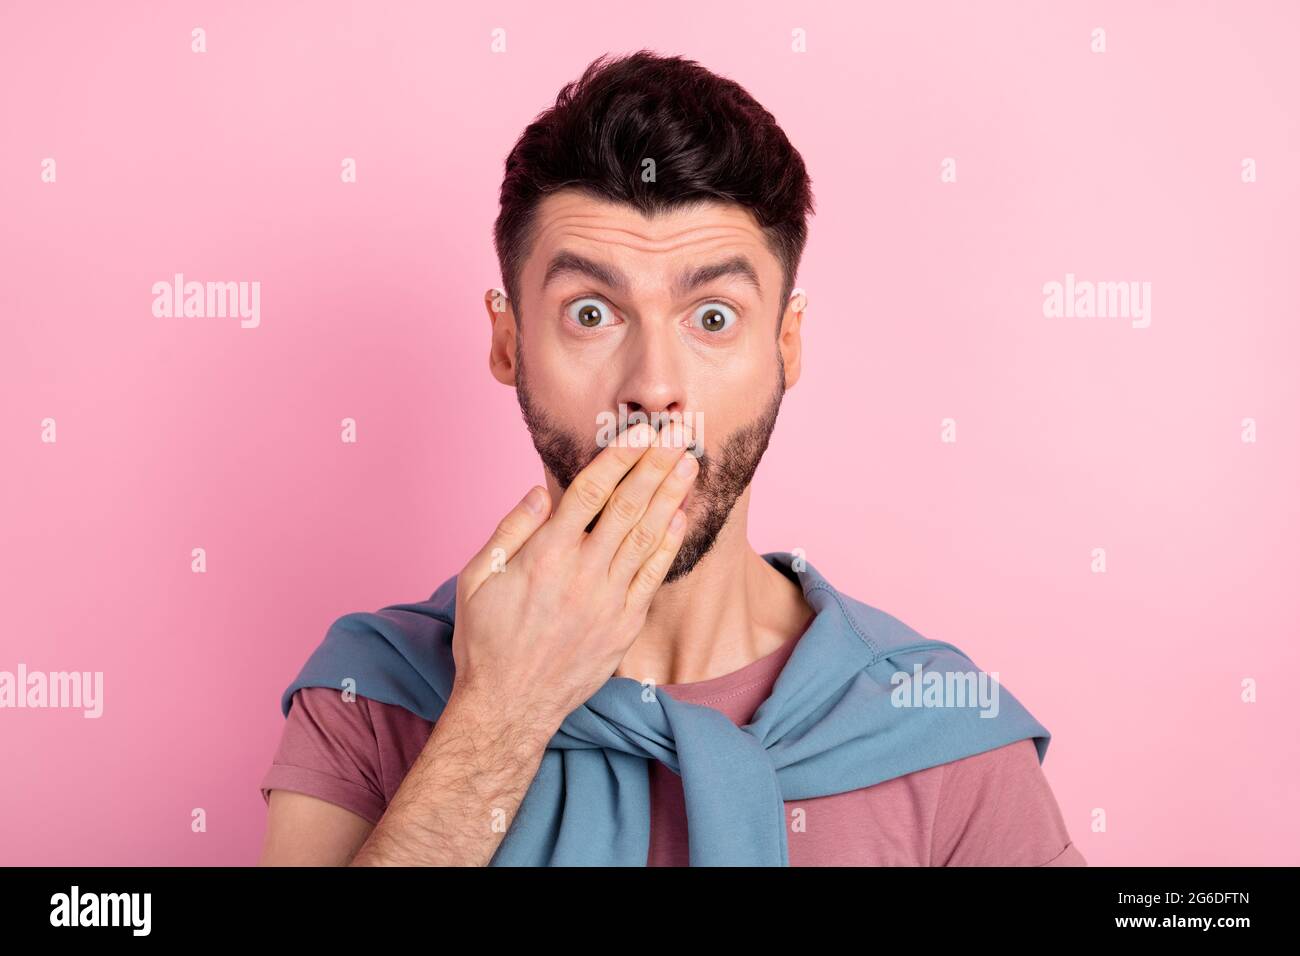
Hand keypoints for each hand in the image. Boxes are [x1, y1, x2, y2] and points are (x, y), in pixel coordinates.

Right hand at [449, 419, 697, 730]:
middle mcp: (582, 573)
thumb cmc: (486, 641)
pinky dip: (668, 545)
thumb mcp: (477, 579)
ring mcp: (608, 602)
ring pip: (647, 538)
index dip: (618, 458)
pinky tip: (680, 518)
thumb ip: (510, 530)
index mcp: (545, 555)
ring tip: (689, 465)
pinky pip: (652, 577)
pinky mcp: (623, 627)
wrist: (508, 707)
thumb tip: (540, 491)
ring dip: (671, 497)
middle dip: (655, 467)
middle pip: (628, 507)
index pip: (590, 492)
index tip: (639, 433)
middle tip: (679, 437)